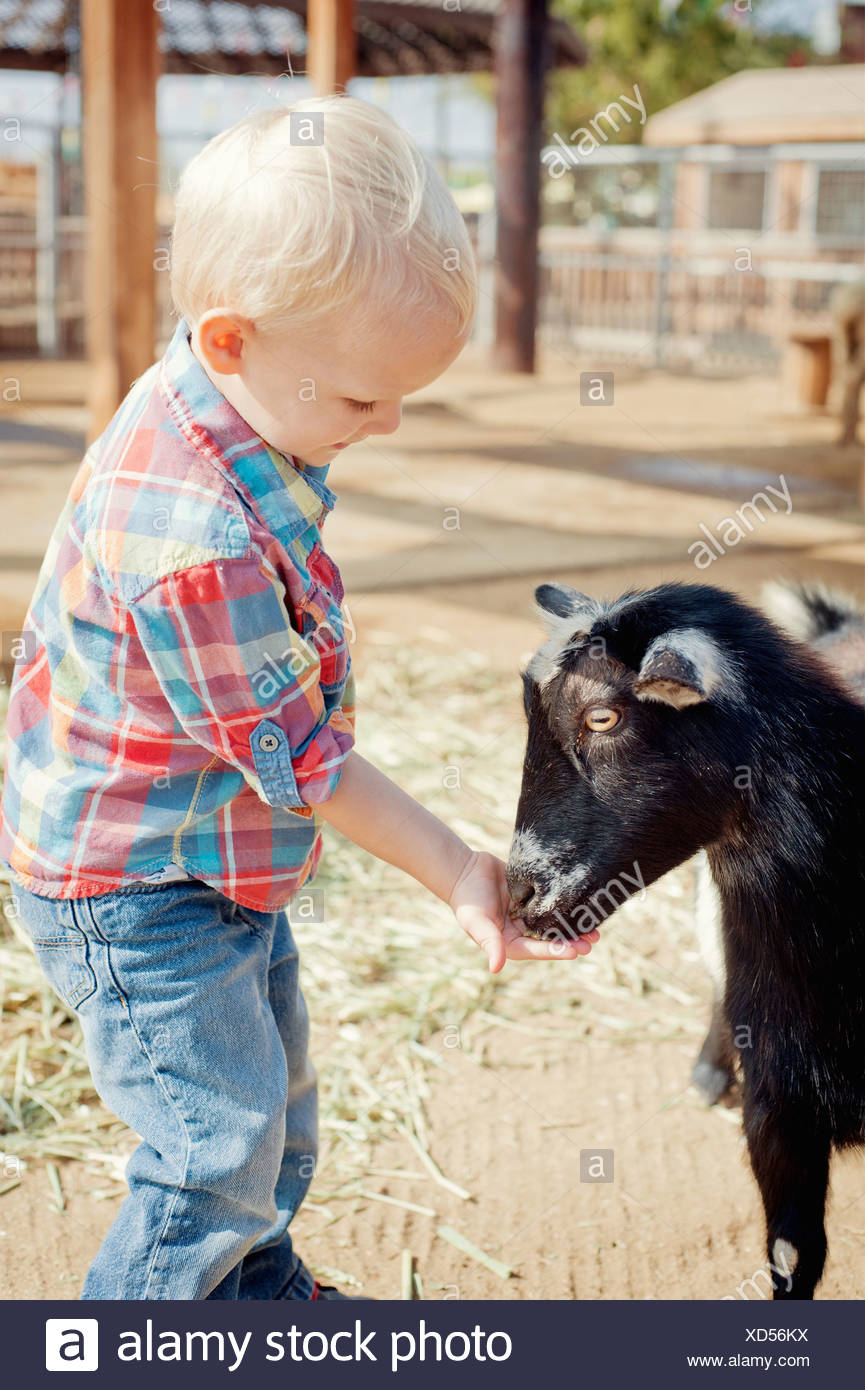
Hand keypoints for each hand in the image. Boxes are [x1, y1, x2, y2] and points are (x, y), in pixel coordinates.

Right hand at [447, 849, 599, 973]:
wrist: (463, 870)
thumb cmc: (467, 900)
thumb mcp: (477, 922)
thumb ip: (489, 943)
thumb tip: (496, 969)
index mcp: (509, 942)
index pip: (536, 950)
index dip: (555, 951)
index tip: (575, 951)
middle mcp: (520, 930)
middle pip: (549, 939)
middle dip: (570, 941)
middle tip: (592, 941)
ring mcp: (527, 913)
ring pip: (554, 921)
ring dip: (572, 925)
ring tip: (594, 928)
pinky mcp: (532, 896)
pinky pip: (552, 902)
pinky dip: (566, 905)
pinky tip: (583, 903)